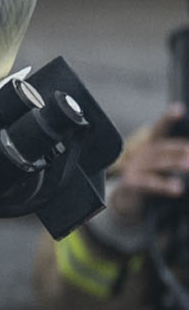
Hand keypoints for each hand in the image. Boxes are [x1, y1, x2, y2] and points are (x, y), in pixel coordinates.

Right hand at [107, 108, 188, 227]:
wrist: (125, 200)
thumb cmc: (148, 179)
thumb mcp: (161, 166)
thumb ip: (176, 159)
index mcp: (149, 146)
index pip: (159, 129)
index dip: (168, 118)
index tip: (178, 109)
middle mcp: (140, 154)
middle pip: (162, 147)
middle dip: (179, 149)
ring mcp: (134, 168)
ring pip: (157, 163)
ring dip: (174, 163)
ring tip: (188, 165)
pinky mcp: (131, 184)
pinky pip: (149, 183)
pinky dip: (164, 185)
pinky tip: (177, 188)